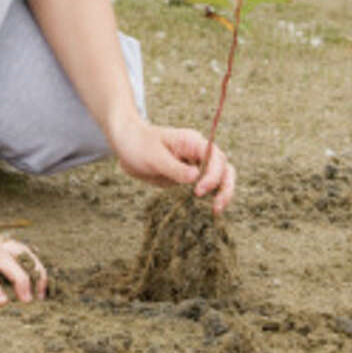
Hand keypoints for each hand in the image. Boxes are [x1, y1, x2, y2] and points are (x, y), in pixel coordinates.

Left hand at [109, 115, 236, 214]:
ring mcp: (196, 164)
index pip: (215, 157)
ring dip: (222, 193)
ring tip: (216, 211)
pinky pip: (206, 187)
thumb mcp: (154, 157)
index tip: (198, 191)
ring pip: (220, 177)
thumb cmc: (139, 145)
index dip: (212, 175)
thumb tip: (196, 177)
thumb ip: (175, 168)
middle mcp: (199, 152)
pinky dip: (210, 197)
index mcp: (193, 142)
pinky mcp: (189, 177)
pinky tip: (207, 210)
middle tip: (216, 207)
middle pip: (224, 168)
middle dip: (225, 187)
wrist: (126, 144)